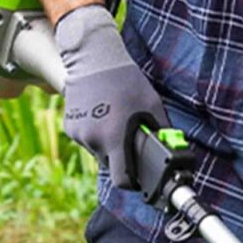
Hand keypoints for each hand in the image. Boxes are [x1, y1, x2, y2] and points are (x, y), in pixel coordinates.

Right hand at [56, 4, 167, 192]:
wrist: (94, 59)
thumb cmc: (128, 81)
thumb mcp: (153, 105)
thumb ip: (161, 132)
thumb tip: (172, 151)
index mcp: (115, 138)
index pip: (122, 180)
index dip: (133, 183)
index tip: (140, 181)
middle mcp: (94, 140)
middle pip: (111, 165)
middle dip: (122, 158)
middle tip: (131, 138)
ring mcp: (79, 134)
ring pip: (98, 152)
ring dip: (108, 144)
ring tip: (116, 120)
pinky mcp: (69, 127)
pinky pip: (87, 140)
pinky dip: (95, 134)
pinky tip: (102, 115)